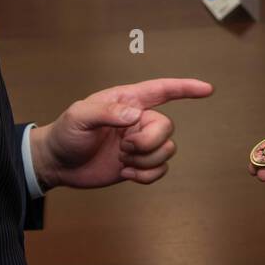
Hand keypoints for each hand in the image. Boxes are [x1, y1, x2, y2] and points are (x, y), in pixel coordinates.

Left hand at [31, 78, 212, 189]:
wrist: (57, 163)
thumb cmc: (66, 133)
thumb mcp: (79, 116)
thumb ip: (107, 112)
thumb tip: (135, 115)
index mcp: (127, 101)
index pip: (162, 90)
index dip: (186, 88)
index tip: (207, 89)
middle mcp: (138, 120)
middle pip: (166, 127)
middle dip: (149, 142)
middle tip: (124, 147)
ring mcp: (139, 143)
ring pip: (166, 150)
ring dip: (145, 160)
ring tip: (122, 159)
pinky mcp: (138, 164)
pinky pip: (159, 170)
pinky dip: (145, 176)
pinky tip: (125, 172)